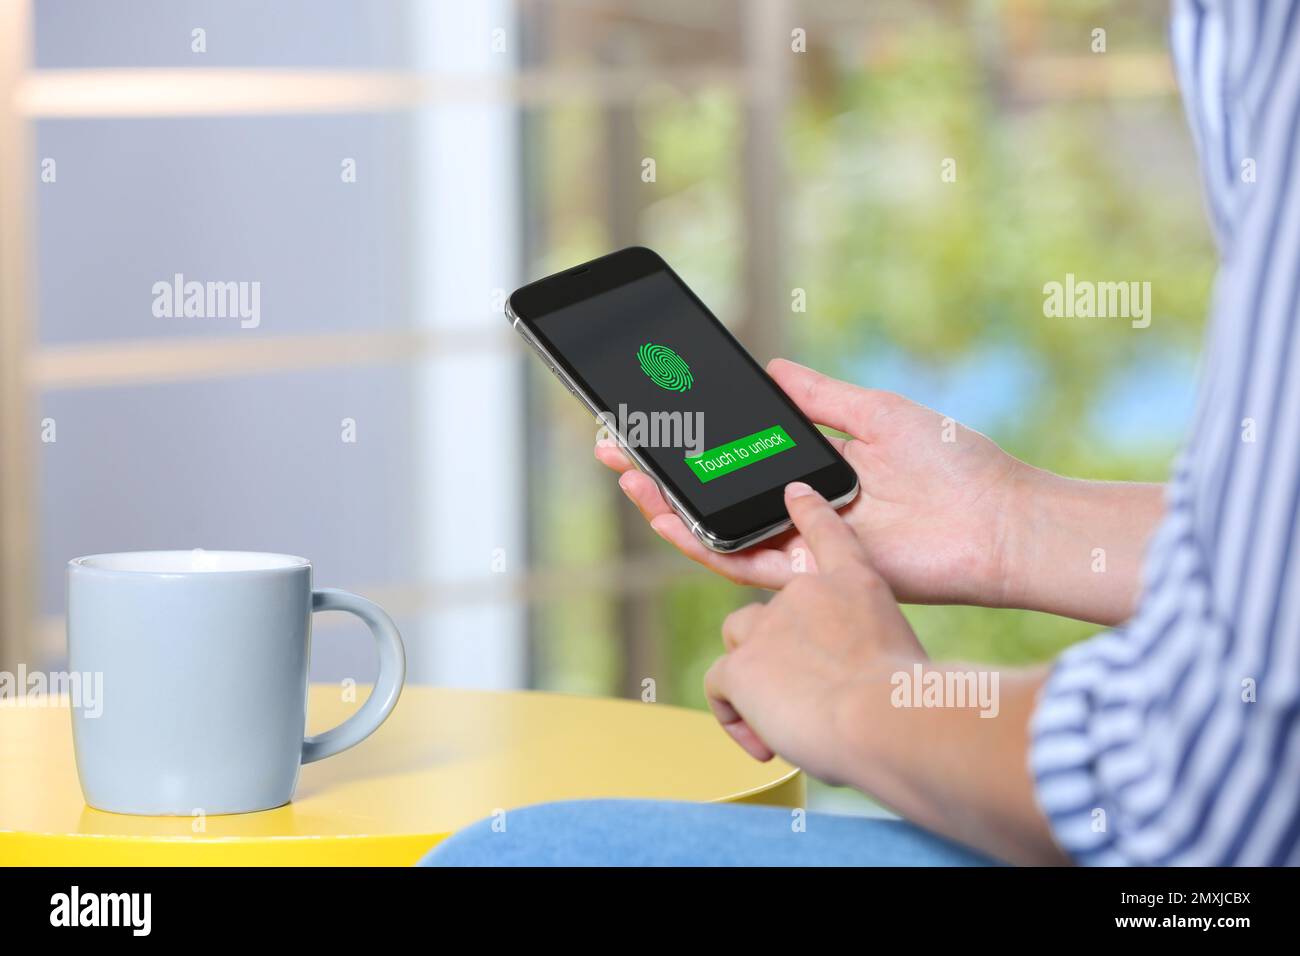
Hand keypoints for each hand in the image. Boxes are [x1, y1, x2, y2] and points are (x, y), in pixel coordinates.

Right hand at [597, 358, 1021, 606]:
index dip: (694, 444)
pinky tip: (667, 516)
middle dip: (662, 475)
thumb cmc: (952, 464)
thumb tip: (773, 367)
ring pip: (716, 533)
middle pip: (716, 497)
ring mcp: (801, 545)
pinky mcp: (807, 575)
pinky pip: (742, 563)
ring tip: (628, 477)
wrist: (998, 522)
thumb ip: (819, 398)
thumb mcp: (875, 414)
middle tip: (617, 448)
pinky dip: (700, 543)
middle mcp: (800, 511)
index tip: (657, 416)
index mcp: (815, 472)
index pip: (739, 459)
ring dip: (666, 509)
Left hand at [704, 482, 926, 784]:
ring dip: (755, 682)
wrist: (889, 719)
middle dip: (777, 654)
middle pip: (768, 612)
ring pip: (739, 645)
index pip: (828, 532)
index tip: (795, 493)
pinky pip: (719, 688)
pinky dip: (735, 719)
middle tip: (809, 700)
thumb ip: (873, 660)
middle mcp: (808, 593)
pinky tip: (765, 744)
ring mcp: (770, 624)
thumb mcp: (906, 662)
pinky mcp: (742, 663)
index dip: (810, 511)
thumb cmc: (913, 706)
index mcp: (857, 585)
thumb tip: (855, 692)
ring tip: (787, 722)